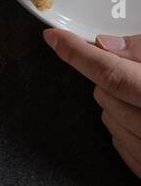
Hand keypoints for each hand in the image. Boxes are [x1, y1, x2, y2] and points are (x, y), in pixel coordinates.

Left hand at [44, 28, 140, 178]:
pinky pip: (120, 147)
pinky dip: (123, 130)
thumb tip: (106, 45)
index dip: (78, 53)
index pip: (111, 73)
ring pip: (108, 120)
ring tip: (140, 99)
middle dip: (108, 80)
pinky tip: (139, 121)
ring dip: (115, 105)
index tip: (53, 38)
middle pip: (106, 95)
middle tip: (133, 75)